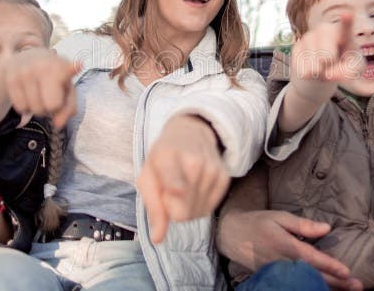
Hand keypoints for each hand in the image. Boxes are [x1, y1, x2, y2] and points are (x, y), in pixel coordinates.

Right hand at [4, 49, 78, 128]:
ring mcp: (26, 72)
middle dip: (51, 108)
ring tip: (39, 92)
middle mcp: (44, 67)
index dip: (73, 68)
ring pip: (35, 110)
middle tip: (50, 95)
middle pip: (51, 107)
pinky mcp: (11, 79)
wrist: (27, 58)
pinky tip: (27, 93)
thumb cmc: (54, 78)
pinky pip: (21, 108)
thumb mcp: (67, 90)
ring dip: (38, 108)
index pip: (70, 69)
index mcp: (62, 67)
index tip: (78, 65)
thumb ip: (68, 109)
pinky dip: (25, 107)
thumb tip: (58, 125)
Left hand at [136, 114, 228, 243]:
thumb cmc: (163, 159)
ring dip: (186, 206)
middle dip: (172, 209)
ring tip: (182, 186)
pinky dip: (199, 204)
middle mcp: (193, 162)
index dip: (176, 188)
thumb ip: (153, 208)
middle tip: (168, 191)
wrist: (191, 134)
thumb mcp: (148, 178)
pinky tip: (194, 189)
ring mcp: (212, 169)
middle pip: (182, 212)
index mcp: (167, 157)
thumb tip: (157, 239)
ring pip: (196, 213)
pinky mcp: (224, 177)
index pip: (176, 181)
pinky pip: (209, 209)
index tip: (176, 189)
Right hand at [217, 208, 362, 289]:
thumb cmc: (258, 222)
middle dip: (336, 282)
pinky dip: (311, 288)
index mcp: (286, 245)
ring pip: (305, 283)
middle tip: (356, 286)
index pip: (312, 259)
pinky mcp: (274, 278)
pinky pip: (296, 285)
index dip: (330, 266)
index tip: (347, 272)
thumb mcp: (279, 217)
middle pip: (313, 275)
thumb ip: (303, 225)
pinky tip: (323, 289)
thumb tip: (327, 228)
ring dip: (327, 288)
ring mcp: (278, 273)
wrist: (230, 235)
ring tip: (346, 290)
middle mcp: (283, 262)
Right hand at [291, 13, 362, 96]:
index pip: (345, 27)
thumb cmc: (343, 66)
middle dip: (327, 65)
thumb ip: (348, 72)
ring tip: (322, 67)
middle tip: (330, 62)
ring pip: (312, 61)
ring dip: (318, 71)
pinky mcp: (297, 46)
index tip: (347, 14)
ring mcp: (310, 36)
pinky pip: (301, 65)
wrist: (322, 70)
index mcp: (344, 34)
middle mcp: (326, 30)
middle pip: (325, 54)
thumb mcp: (352, 71)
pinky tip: (311, 69)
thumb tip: (328, 74)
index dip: (346, 21)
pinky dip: (307, 73)